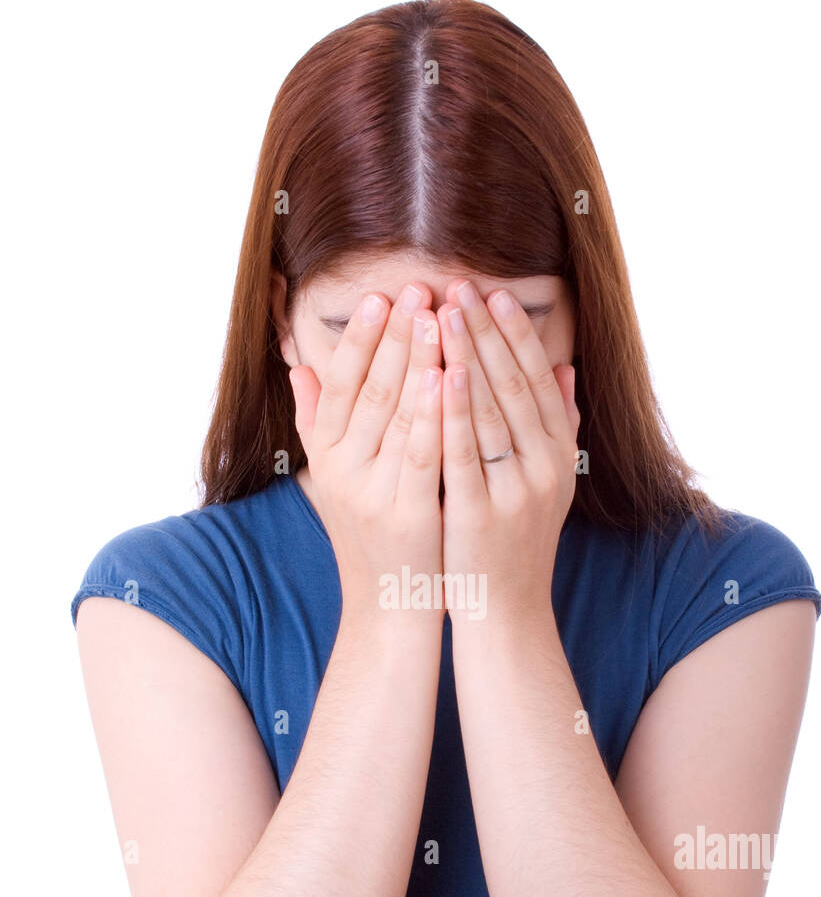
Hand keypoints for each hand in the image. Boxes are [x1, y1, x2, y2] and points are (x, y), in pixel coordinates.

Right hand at [289, 285, 443, 628]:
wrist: (390, 608)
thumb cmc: (371, 538)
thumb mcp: (336, 478)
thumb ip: (316, 422)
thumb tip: (297, 366)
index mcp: (327, 456)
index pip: (341, 384)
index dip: (362, 339)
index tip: (381, 296)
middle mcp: (342, 470)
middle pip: (369, 389)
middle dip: (394, 335)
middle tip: (417, 288)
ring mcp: (372, 492)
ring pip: (395, 414)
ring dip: (416, 359)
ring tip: (436, 315)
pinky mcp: (407, 514)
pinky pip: (421, 454)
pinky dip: (432, 413)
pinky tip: (447, 376)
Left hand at [435, 280, 579, 625]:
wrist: (505, 613)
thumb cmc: (515, 542)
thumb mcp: (547, 482)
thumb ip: (560, 425)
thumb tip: (567, 366)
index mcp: (559, 456)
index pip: (539, 382)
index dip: (516, 336)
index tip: (493, 293)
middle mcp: (544, 469)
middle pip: (515, 387)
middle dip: (485, 333)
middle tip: (459, 285)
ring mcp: (515, 492)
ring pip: (491, 413)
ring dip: (467, 357)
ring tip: (443, 312)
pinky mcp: (480, 515)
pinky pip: (465, 455)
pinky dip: (454, 412)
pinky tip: (439, 375)